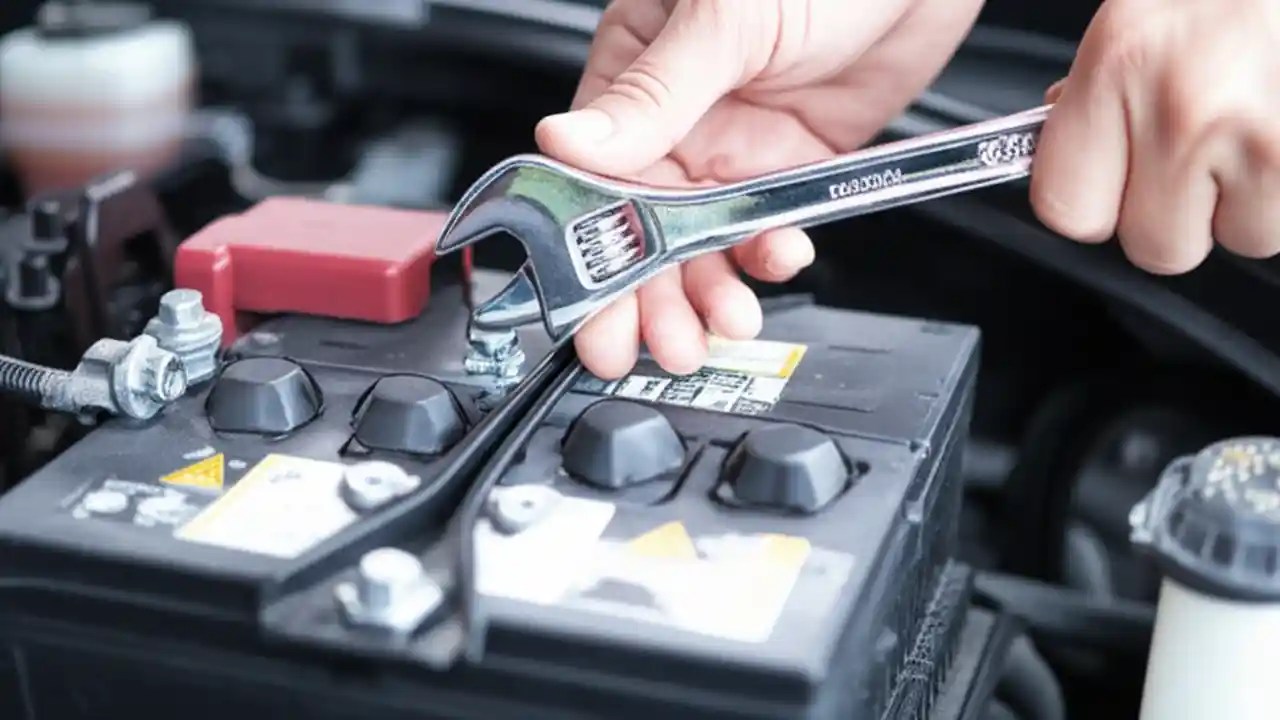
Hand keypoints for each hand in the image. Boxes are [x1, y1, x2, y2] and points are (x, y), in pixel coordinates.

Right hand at [537, 0, 983, 378]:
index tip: (593, 309)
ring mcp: (734, 140)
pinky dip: (769, 255)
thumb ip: (650, 93)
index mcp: (634, 68)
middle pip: (643, 225)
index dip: (590, 250)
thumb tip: (564, 141)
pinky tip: (779, 262)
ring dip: (708, 291)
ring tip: (721, 327)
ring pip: (703, 239)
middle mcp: (676, 113)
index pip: (591, 176)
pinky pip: (765, 225)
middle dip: (646, 294)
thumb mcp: (725, 16)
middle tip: (658, 345)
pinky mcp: (790, 158)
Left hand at [1032, 0, 1279, 272]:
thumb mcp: (1136, 12)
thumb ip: (1098, 95)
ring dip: (1252, 198)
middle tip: (1199, 147)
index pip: (1069, 212)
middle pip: (1159, 247)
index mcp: (1123, 65)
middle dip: (1177, 211)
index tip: (1110, 180)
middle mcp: (1192, 109)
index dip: (1092, 204)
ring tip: (1260, 120)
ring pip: (1246, 238)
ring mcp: (1272, 139)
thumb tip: (1081, 159)